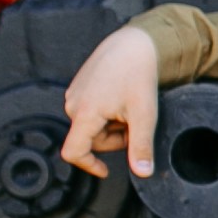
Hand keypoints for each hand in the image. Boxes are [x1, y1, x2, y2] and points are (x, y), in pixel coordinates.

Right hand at [59, 26, 161, 178]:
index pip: (73, 152)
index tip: (106, 171)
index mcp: (84, 114)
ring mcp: (74, 94)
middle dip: (114, 138)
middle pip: (90, 140)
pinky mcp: (79, 87)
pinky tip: (121, 98)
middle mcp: (73, 104)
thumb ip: (141, 146)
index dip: (88, 166)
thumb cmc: (138, 75)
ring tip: (129, 108)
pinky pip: (91, 111)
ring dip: (112, 125)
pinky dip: (107, 113)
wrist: (134, 44)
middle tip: (135, 123)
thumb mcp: (144, 115)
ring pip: (92, 126)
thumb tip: (143, 173)